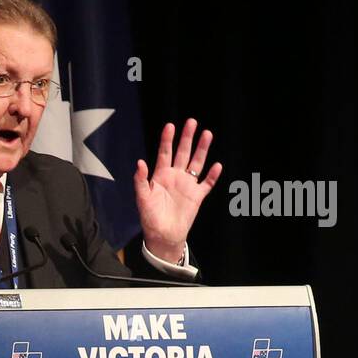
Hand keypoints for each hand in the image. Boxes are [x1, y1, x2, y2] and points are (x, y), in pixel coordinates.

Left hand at [133, 119, 221, 261]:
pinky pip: (207, 183)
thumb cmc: (150, 217)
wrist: (163, 236)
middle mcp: (175, 177)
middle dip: (187, 138)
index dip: (167, 140)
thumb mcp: (142, 199)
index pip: (165, 153)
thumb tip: (140, 163)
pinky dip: (213, 175)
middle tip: (192, 122)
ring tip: (207, 134)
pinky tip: (217, 165)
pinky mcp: (197, 196)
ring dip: (202, 150)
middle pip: (183, 153)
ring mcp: (187, 185)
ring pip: (197, 163)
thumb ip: (141, 181)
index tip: (170, 125)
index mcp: (161, 176)